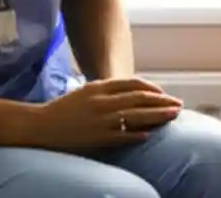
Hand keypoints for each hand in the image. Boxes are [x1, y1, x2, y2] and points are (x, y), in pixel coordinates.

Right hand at [29, 76, 182, 148]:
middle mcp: (102, 102)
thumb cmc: (65, 108)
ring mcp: (101, 120)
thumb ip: (108, 90)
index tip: (163, 93)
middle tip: (178, 104)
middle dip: (162, 102)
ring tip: (173, 115)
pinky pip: (123, 136)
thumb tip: (133, 93)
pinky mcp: (98, 138)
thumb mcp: (87, 91)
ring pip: (136, 116)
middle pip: (139, 99)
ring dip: (157, 116)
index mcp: (99, 87)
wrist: (41, 126)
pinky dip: (138, 134)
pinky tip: (150, 134)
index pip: (132, 84)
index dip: (151, 88)